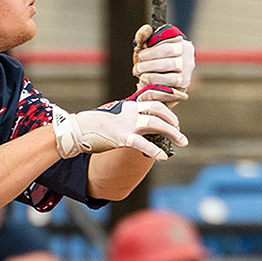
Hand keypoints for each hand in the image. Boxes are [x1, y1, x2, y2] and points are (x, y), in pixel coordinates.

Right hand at [52, 101, 186, 159]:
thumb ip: (129, 117)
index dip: (169, 110)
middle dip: (174, 124)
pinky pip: (143, 144)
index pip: (155, 103)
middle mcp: (132, 112)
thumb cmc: (96, 125)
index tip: (177, 117)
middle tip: (181, 137)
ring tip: (182, 143)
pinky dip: (155, 150)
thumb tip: (140, 123)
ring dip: (172, 134)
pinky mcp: (122, 137)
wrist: (79, 128)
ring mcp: (127, 124)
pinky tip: (163, 157)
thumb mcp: (115, 116)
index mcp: (131, 106)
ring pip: (156, 125)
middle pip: (159, 113)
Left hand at [132, 23, 193, 104]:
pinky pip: (169, 88)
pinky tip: (146, 82)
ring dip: (152, 77)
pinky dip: (156, 86)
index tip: (140, 56)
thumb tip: (146, 29)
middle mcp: (187, 59)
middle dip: (149, 66)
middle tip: (137, 68)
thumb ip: (144, 38)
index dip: (151, 53)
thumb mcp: (148, 47)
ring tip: (141, 76)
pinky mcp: (183, 86)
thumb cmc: (155, 59)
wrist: (161, 76)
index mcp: (182, 45)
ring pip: (169, 77)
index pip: (167, 49)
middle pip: (168, 64)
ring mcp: (186, 74)